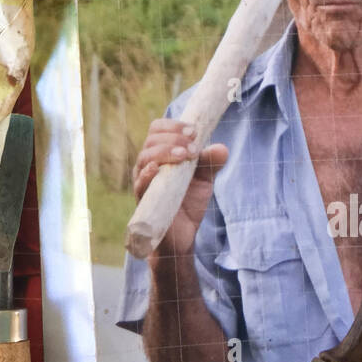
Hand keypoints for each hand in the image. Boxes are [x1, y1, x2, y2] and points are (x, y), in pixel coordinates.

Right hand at [133, 118, 228, 255]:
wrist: (183, 235)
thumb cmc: (189, 202)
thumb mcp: (205, 179)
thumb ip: (212, 162)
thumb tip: (222, 148)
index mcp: (161, 154)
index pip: (158, 129)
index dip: (174, 125)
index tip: (194, 131)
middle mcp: (148, 164)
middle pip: (151, 140)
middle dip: (173, 138)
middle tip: (193, 148)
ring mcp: (143, 182)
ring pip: (145, 157)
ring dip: (165, 152)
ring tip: (185, 155)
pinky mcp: (143, 200)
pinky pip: (139, 184)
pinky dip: (147, 174)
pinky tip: (156, 169)